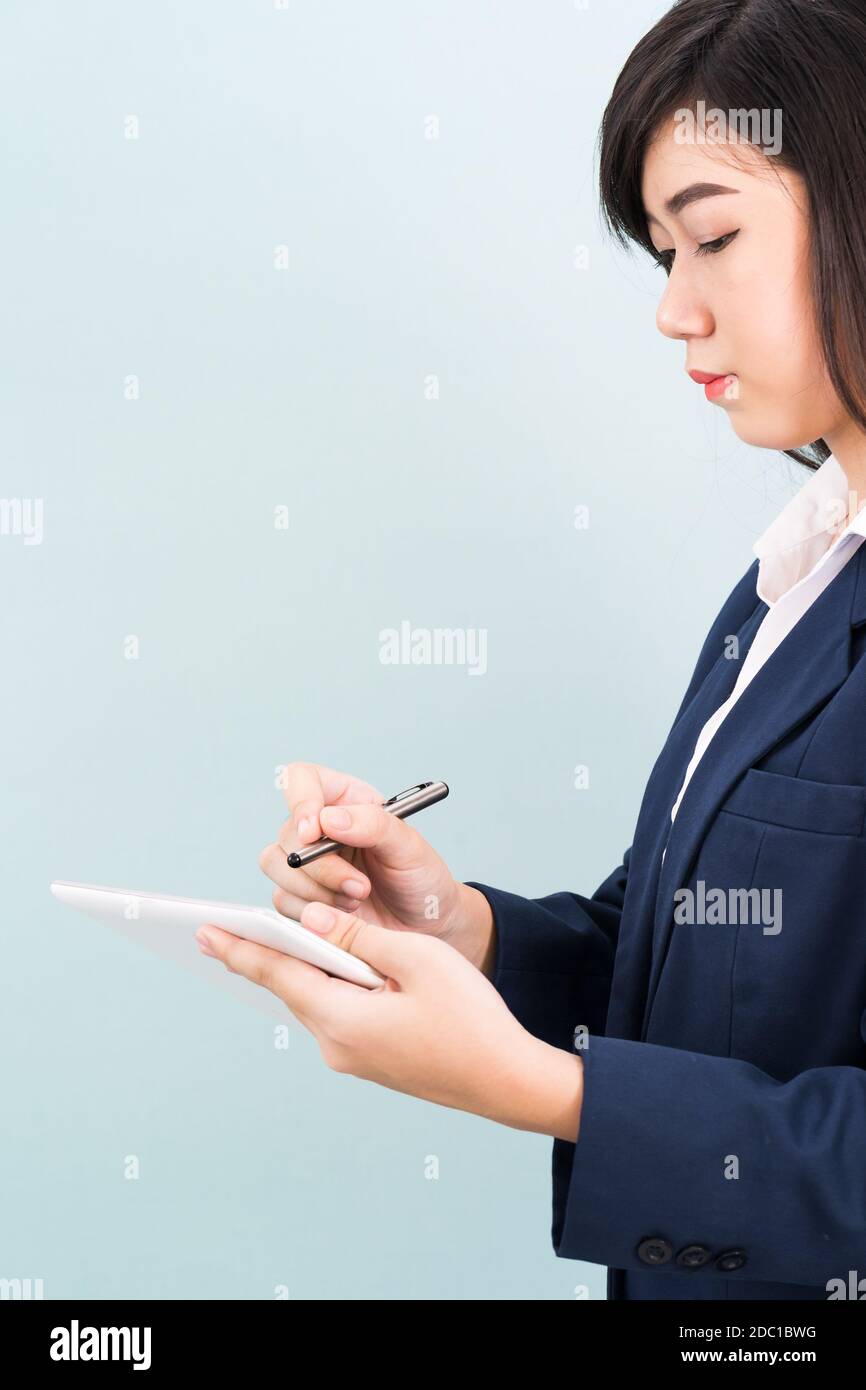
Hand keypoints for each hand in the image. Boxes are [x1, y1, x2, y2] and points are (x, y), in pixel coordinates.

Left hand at [194, 905, 582, 1141]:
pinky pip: (339, 1013)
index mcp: (342, 1018)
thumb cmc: (471, 1018)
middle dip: (263, 954)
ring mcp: (354, 1058)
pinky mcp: (373, 1060)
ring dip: (303, 968)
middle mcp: (337, 1045)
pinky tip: (336, 967)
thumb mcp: (416, 959)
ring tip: (279, 938)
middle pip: (292, 986)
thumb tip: (307, 922)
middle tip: (223, 929)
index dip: (239, 949)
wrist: (507, 1081)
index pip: (278, 973)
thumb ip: (357, 936)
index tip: (204, 931)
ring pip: (317, 999)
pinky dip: (331, 985)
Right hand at [259, 762, 493, 968]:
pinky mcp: (300, 896)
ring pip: (276, 864)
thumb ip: (373, 824)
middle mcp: (319, 828)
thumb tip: (327, 820)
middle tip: (360, 886)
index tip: (314, 832)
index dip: (300, 802)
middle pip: (288, 832)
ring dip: (317, 889)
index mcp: (344, 799)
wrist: (424, 926)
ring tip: (358, 898)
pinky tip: (345, 913)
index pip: (302, 779)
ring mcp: (305, 862)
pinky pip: (282, 899)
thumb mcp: (409, 845)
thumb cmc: (420, 878)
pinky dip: (313, 910)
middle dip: (322, 866)